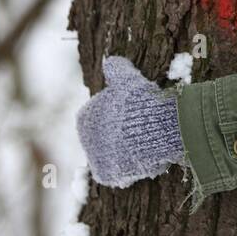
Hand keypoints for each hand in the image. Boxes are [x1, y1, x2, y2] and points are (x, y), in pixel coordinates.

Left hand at [76, 55, 184, 187]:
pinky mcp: (105, 174)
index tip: (138, 116)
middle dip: (124, 137)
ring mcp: (94, 158)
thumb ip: (116, 69)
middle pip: (108, 138)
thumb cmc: (140, 101)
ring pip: (115, 155)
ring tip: (147, 146)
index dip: (123, 118)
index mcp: (84, 117)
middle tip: (145, 132)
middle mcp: (84, 139)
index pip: (104, 119)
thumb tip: (111, 61)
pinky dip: (129, 169)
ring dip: (128, 153)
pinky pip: (118, 173)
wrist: (152, 127)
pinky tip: (143, 160)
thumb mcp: (128, 79)